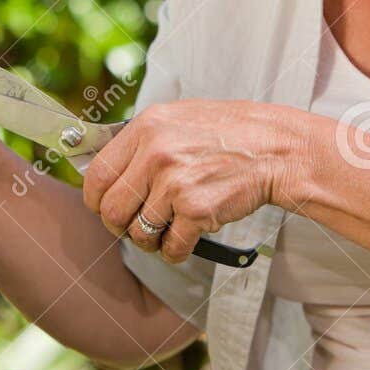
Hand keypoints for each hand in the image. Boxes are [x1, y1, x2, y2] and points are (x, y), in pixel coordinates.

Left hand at [82, 99, 308, 263]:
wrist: (274, 148)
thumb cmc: (227, 132)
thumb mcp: (176, 118)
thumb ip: (141, 141)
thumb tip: (107, 169)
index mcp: (145, 127)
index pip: (96, 175)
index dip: (97, 199)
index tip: (106, 207)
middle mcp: (155, 153)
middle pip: (111, 211)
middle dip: (121, 226)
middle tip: (138, 224)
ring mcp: (175, 183)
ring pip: (138, 234)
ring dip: (150, 241)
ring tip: (167, 229)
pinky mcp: (196, 210)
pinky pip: (171, 248)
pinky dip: (176, 251)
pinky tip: (188, 236)